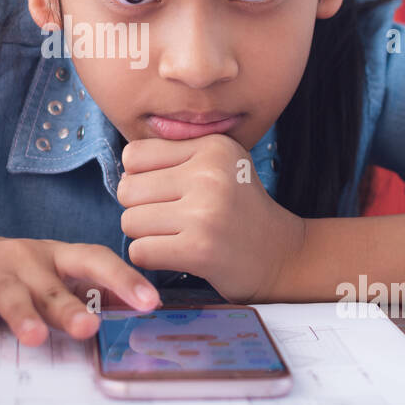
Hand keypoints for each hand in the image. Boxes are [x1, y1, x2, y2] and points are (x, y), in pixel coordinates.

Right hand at [0, 232, 159, 345]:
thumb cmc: (5, 268)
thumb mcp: (47, 272)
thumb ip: (86, 289)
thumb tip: (136, 307)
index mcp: (52, 258)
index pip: (94, 260)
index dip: (122, 278)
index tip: (149, 302)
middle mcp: (23, 262)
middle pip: (50, 284)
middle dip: (69, 307)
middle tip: (89, 328)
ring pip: (6, 293)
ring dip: (21, 314)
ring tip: (34, 338)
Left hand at [116, 133, 306, 302]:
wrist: (281, 255)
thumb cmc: (237, 210)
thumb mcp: (218, 165)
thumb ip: (173, 156)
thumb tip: (122, 171)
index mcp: (212, 146)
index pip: (134, 155)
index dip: (140, 178)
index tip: (166, 192)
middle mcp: (210, 174)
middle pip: (127, 190)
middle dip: (139, 209)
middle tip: (170, 218)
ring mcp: (205, 212)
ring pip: (130, 221)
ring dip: (145, 235)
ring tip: (176, 236)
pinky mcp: (199, 249)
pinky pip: (140, 251)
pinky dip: (150, 258)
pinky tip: (175, 255)